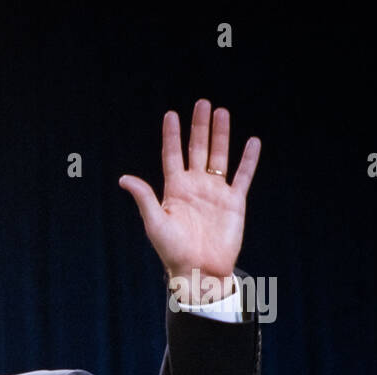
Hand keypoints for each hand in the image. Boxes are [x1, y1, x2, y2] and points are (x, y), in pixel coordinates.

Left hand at [119, 99, 260, 284]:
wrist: (198, 270)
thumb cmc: (172, 250)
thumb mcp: (154, 222)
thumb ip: (144, 198)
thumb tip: (124, 178)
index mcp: (174, 189)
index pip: (172, 155)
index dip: (172, 135)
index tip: (171, 114)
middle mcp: (195, 186)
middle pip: (197, 149)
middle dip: (199, 126)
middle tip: (202, 103)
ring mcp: (215, 192)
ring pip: (219, 156)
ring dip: (221, 135)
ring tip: (222, 112)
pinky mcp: (234, 202)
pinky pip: (243, 176)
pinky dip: (249, 160)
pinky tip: (252, 142)